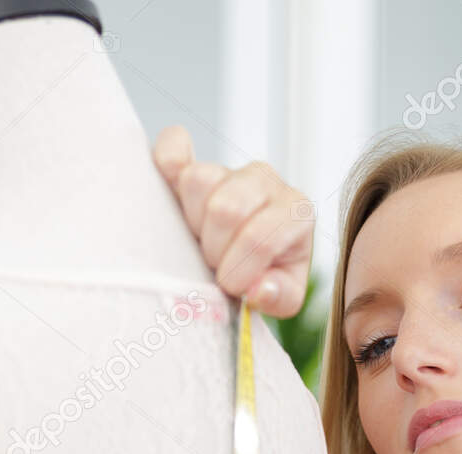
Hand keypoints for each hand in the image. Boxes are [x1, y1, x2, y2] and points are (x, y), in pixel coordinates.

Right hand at [152, 124, 313, 314]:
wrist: (253, 259)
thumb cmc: (270, 275)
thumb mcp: (285, 298)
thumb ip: (279, 297)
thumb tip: (260, 289)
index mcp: (294, 211)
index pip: (259, 238)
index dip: (238, 271)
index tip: (232, 288)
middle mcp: (265, 180)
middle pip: (225, 209)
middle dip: (214, 249)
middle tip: (217, 265)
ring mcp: (230, 168)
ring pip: (197, 182)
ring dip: (192, 222)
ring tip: (203, 240)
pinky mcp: (195, 161)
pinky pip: (173, 147)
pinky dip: (166, 162)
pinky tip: (172, 191)